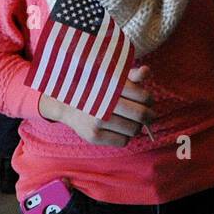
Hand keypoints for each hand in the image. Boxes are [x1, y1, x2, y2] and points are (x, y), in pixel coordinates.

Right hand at [38, 65, 154, 146]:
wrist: (64, 102)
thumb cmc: (93, 87)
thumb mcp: (110, 76)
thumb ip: (130, 75)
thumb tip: (146, 71)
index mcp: (110, 85)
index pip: (144, 97)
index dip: (149, 99)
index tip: (146, 100)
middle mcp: (104, 103)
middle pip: (142, 115)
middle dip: (149, 115)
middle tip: (147, 114)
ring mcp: (98, 121)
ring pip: (134, 130)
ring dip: (136, 126)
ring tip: (129, 120)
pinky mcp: (94, 136)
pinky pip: (123, 141)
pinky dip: (125, 136)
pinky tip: (118, 128)